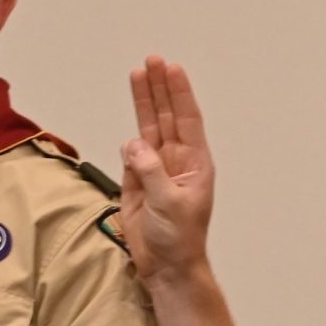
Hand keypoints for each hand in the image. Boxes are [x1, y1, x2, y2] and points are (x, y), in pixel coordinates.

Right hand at [120, 56, 216, 282]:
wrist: (165, 265)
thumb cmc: (179, 238)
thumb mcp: (169, 203)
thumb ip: (151, 171)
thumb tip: (134, 145)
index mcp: (195, 164)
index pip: (188, 119)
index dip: (179, 93)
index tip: (172, 69)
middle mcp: (177, 161)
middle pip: (168, 115)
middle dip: (161, 88)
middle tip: (153, 61)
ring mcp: (157, 168)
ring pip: (149, 127)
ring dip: (144, 102)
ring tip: (138, 74)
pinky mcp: (138, 180)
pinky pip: (132, 153)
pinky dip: (130, 142)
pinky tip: (132, 139)